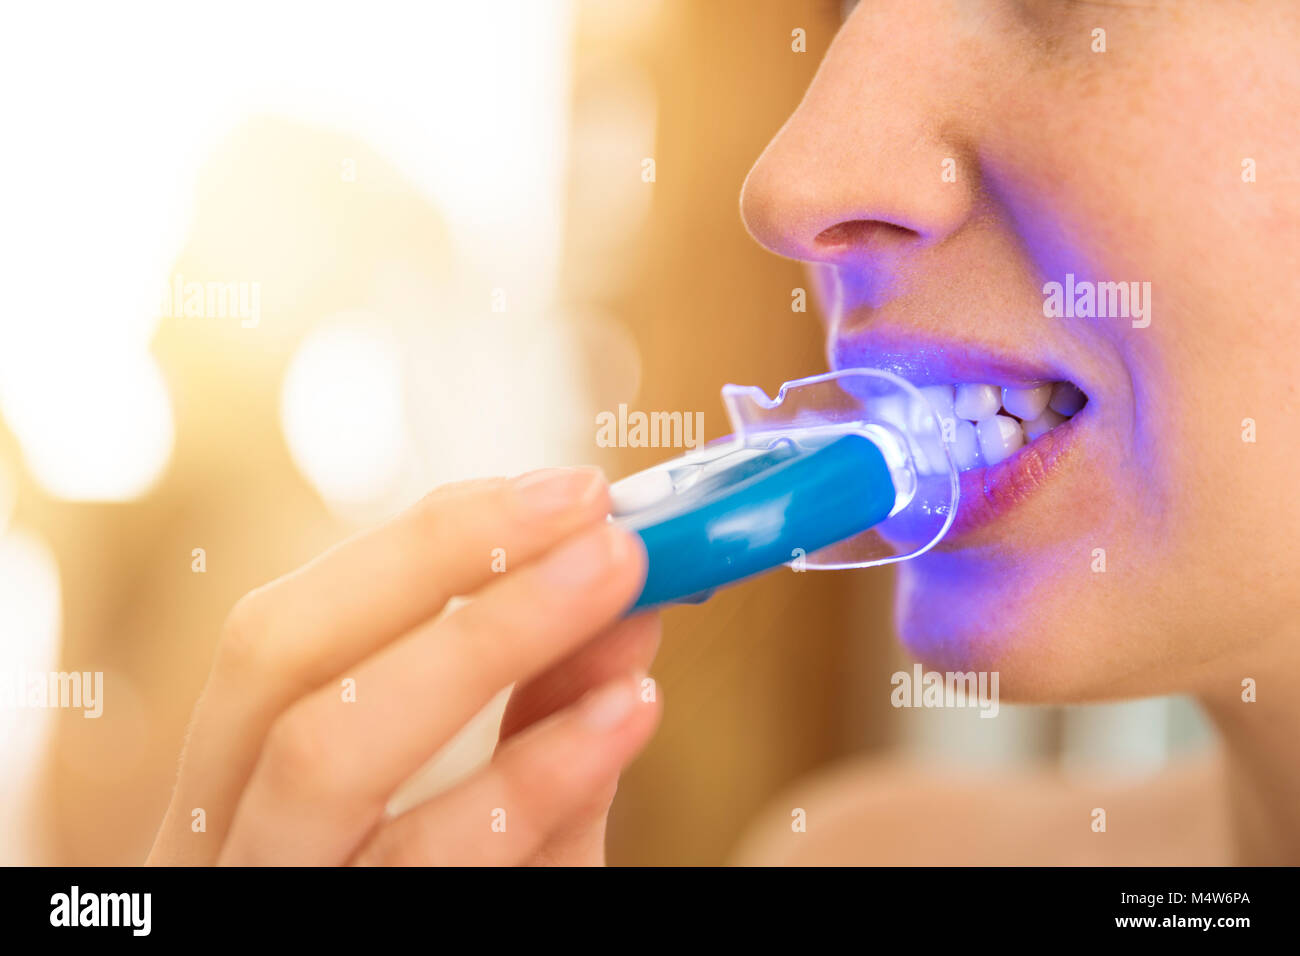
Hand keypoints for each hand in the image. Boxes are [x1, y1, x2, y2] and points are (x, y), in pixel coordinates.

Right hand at [146, 467, 660, 864]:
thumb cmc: (440, 904)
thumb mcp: (478, 808)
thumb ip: (531, 708)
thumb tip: (622, 594)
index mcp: (238, 784)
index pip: (291, 631)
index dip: (425, 544)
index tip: (566, 488)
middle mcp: (226, 850)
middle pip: (288, 679)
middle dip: (452, 583)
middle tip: (606, 530)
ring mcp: (275, 910)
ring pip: (329, 771)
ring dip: (491, 661)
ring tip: (632, 605)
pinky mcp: (348, 955)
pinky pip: (427, 880)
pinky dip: (528, 787)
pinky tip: (622, 723)